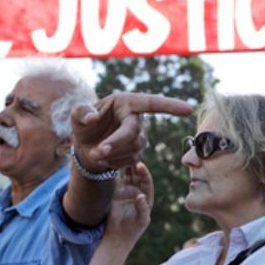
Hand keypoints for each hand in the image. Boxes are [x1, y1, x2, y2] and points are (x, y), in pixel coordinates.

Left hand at [72, 93, 192, 171]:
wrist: (86, 144)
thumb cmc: (84, 124)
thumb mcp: (76, 115)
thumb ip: (81, 112)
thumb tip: (91, 117)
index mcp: (126, 102)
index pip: (150, 102)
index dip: (170, 106)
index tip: (188, 110)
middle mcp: (136, 118)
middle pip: (134, 132)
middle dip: (116, 143)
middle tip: (97, 152)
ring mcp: (139, 136)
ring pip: (134, 149)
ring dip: (113, 155)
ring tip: (95, 154)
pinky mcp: (137, 152)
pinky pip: (130, 160)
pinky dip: (114, 162)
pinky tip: (103, 159)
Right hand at [104, 163, 152, 249]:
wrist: (118, 237)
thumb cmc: (132, 231)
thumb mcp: (141, 220)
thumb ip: (142, 208)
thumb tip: (141, 195)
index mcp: (146, 199)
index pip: (147, 182)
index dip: (144, 173)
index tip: (140, 165)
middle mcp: (137, 194)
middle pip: (137, 177)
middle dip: (135, 168)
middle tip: (131, 157)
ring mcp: (126, 193)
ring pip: (127, 178)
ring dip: (126, 169)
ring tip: (122, 158)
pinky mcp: (116, 195)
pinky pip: (117, 182)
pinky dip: (116, 175)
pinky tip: (113, 166)